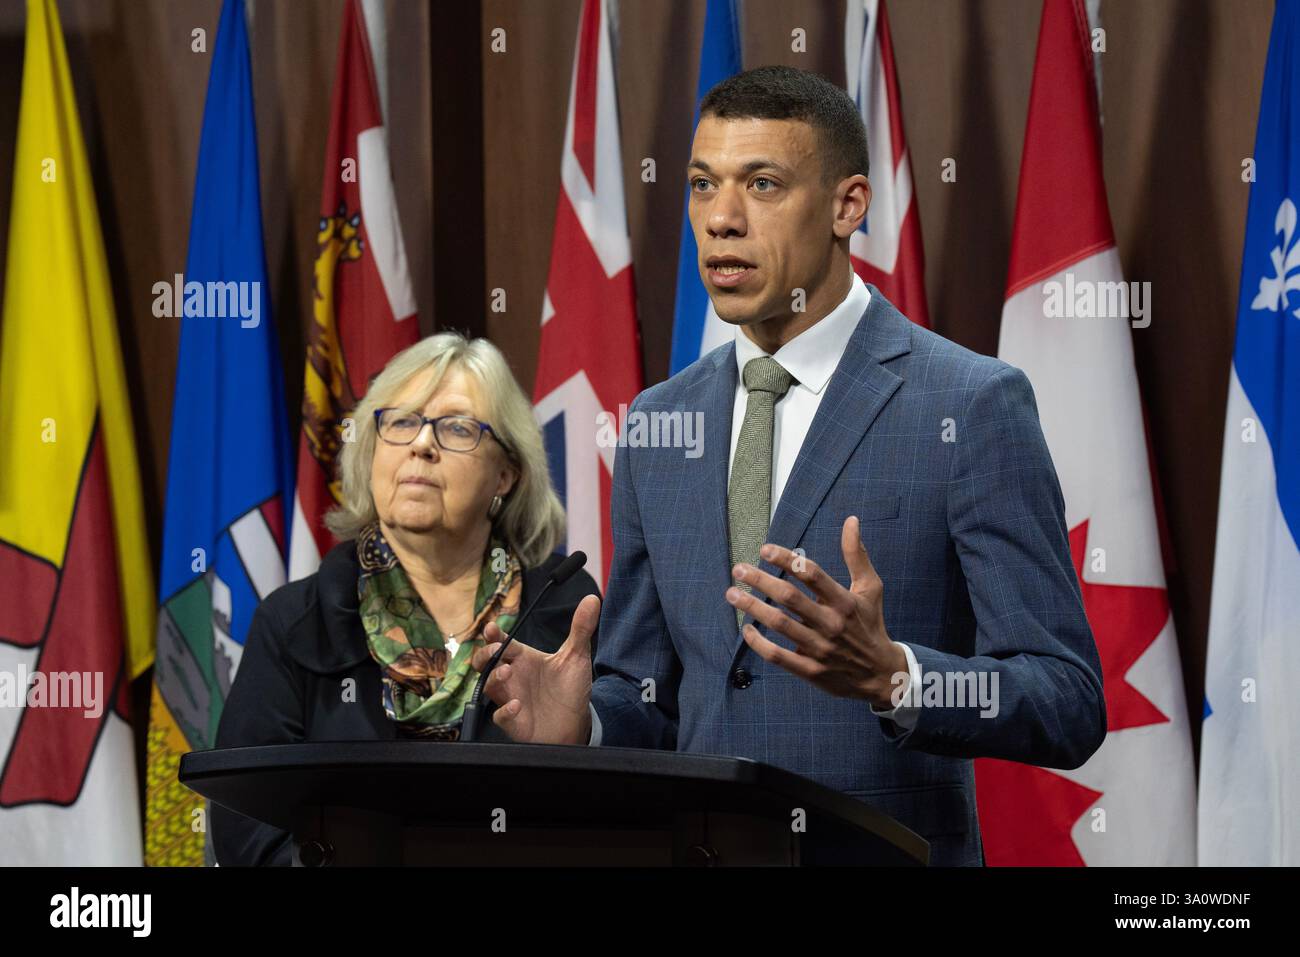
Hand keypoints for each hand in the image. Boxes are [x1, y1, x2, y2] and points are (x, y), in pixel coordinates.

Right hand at [470, 594, 599, 743]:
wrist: (577, 722)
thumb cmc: (570, 688)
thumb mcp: (576, 656)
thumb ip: (581, 629)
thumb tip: (592, 599)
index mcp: (523, 658)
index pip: (502, 642)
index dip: (493, 634)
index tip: (491, 627)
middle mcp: (513, 677)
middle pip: (484, 663)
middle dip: (484, 654)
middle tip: (495, 649)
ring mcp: (510, 698)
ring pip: (489, 687)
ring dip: (494, 678)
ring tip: (507, 671)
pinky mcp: (515, 721)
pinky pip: (501, 717)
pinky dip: (505, 711)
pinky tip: (516, 705)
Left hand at [725, 516, 908, 708]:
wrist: (880, 674)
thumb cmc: (870, 624)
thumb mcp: (870, 588)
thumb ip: (856, 554)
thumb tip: (851, 521)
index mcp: (844, 601)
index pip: (811, 574)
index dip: (786, 560)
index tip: (765, 549)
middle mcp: (831, 624)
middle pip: (790, 598)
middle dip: (761, 581)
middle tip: (739, 569)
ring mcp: (820, 649)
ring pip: (780, 625)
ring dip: (753, 607)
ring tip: (732, 594)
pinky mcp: (810, 670)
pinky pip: (777, 656)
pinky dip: (758, 643)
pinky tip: (746, 629)